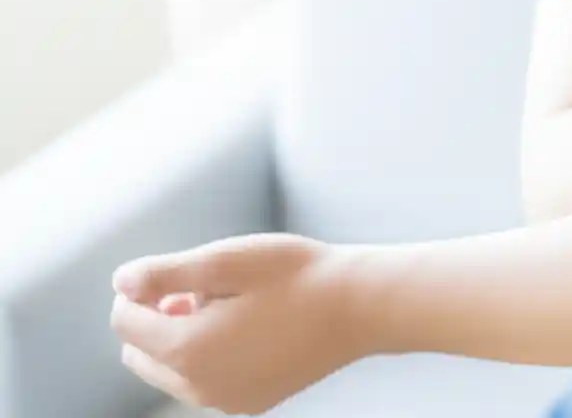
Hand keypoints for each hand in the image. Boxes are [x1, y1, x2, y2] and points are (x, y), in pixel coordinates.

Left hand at [110, 234, 362, 415]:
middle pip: (139, 353)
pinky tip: (252, 329)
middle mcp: (200, 386)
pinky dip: (212, 358)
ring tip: (233, 307)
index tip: (180, 272)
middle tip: (207, 290)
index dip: (141, 290)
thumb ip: (164, 273)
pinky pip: (206, 382)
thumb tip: (120, 284)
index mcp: (187, 349)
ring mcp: (227, 399)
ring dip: (183, 339)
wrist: (361, 306)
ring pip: (172, 370)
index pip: (124, 322)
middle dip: (158, 320)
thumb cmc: (296, 274)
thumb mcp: (226, 260)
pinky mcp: (252, 401)